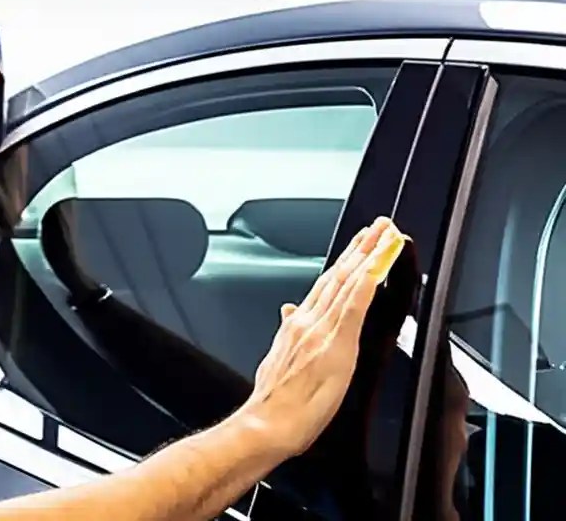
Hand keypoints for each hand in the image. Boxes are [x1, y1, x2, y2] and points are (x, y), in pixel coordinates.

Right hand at [237, 217, 405, 457]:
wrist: (265, 424)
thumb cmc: (273, 404)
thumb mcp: (276, 360)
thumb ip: (287, 332)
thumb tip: (289, 310)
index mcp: (297, 326)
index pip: (325, 286)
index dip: (343, 262)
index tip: (358, 244)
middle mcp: (308, 322)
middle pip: (338, 276)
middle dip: (359, 248)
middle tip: (378, 225)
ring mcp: (322, 330)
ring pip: (348, 283)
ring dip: (367, 255)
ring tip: (384, 235)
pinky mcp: (336, 344)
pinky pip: (354, 306)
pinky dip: (366, 282)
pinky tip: (377, 266)